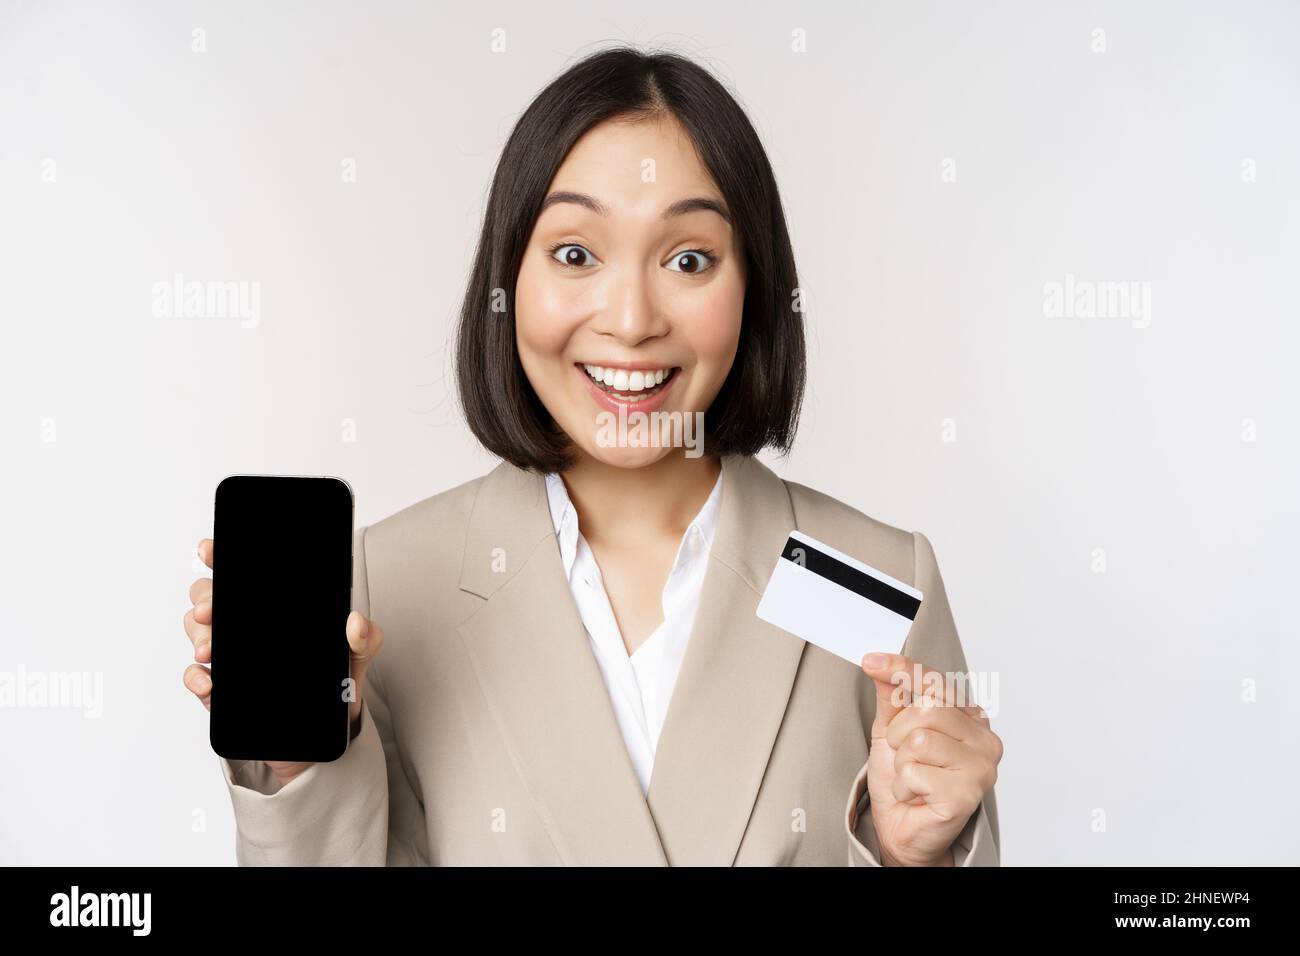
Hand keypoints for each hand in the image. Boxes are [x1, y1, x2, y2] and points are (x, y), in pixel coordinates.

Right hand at [182, 536, 384, 785]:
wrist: (322, 741)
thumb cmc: (336, 687)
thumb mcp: (356, 657)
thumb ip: (364, 638)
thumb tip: (355, 622)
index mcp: (275, 610)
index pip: (243, 576)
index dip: (222, 557)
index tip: (211, 549)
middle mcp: (248, 628)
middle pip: (210, 597)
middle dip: (205, 598)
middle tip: (212, 611)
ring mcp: (232, 657)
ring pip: (197, 631)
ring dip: (199, 636)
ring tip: (211, 651)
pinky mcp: (222, 690)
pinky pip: (196, 678)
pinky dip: (196, 678)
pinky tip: (210, 684)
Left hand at [860, 652, 1002, 865]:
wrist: (903, 827)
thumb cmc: (904, 778)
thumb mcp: (890, 729)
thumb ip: (891, 696)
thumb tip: (879, 662)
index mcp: (970, 716)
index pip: (936, 681)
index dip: (902, 670)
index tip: (871, 661)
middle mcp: (984, 739)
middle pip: (927, 708)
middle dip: (899, 732)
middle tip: (903, 754)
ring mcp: (981, 768)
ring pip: (920, 740)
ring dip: (901, 762)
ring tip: (911, 777)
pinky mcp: (968, 795)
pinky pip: (916, 773)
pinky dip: (903, 786)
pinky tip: (915, 795)